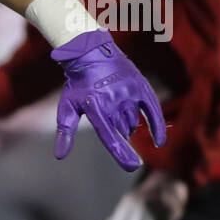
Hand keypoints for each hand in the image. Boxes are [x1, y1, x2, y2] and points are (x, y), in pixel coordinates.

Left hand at [51, 29, 164, 170]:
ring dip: (126, 126)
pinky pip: (153, 109)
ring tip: (116, 114)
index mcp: (94, 106)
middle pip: (121, 130)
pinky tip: (159, 141)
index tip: (131, 166)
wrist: (91, 54)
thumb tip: (60, 156)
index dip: (121, 152)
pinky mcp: (141, 86)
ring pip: (132, 122)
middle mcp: (114, 99)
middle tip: (109, 123)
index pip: (109, 134)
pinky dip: (157, 125)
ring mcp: (129, 92)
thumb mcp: (67, 107)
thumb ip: (65, 133)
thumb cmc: (77, 85)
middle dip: (117, 133)